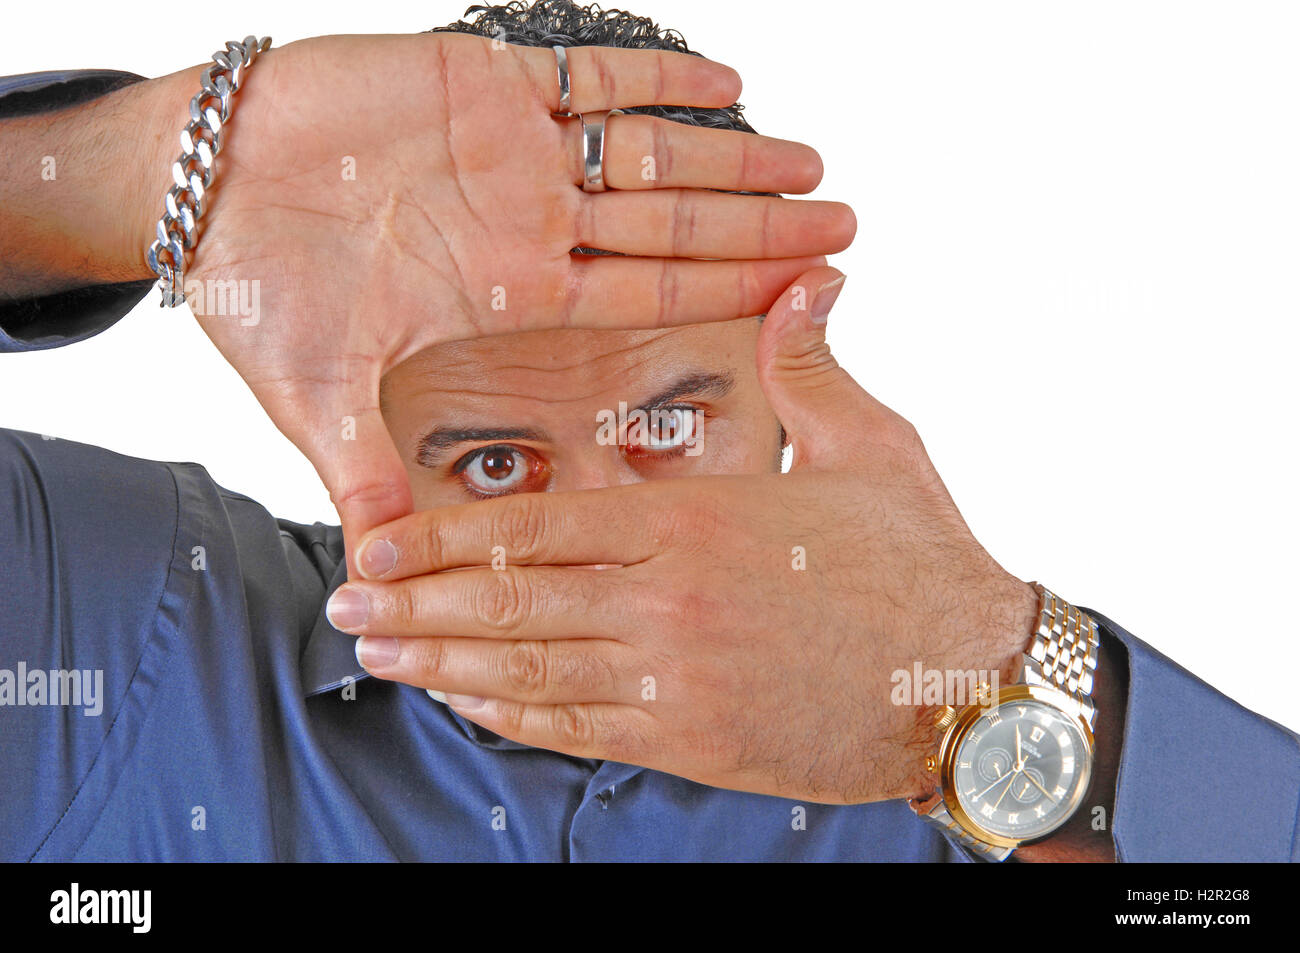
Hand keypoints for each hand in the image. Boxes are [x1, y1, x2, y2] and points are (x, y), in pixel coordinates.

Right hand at [127, 33, 851, 569]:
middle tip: (843, 224)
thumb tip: (381, 570)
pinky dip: (649, 75)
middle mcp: (530, 224)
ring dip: (729, 157)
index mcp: (512, 291)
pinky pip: (583, 72)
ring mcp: (513, 152)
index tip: (805, 297)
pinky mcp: (479, 80)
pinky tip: (720, 81)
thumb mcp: (320, 392)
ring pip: (649, 153)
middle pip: (673, 226)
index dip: (730, 296)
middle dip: (760, 228)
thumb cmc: (259, 287)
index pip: (649, 296)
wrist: (201, 187)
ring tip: (808, 163)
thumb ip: (365, 470)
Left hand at [330, 265, 1037, 804]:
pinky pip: (575, 728)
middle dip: (415, 601)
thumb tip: (808, 286)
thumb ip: (810, 367)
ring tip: (377, 651)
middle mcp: (663, 603)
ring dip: (440, 663)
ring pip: (526, 671)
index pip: (539, 526)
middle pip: (508, 601)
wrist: (973, 681)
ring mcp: (670, 679)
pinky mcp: (690, 740)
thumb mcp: (871, 445)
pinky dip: (509, 716)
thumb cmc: (921, 560)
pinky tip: (466, 704)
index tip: (381, 535)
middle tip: (345, 597)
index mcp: (692, 522)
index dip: (444, 536)